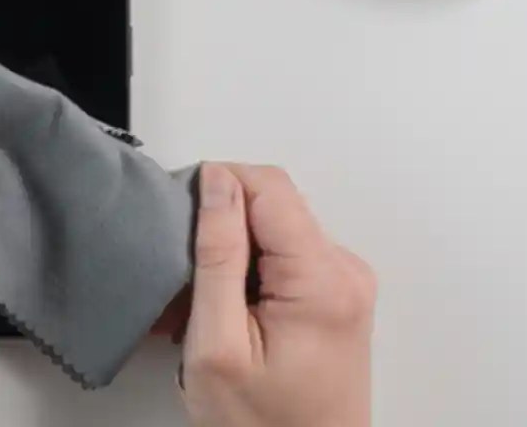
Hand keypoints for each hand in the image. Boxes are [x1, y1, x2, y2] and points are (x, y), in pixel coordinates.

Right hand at [181, 164, 375, 426]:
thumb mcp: (217, 344)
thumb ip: (218, 255)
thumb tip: (217, 182)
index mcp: (322, 279)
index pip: (269, 186)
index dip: (218, 185)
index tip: (181, 217)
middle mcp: (345, 272)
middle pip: (274, 204)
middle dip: (221, 225)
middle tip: (185, 273)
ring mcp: (345, 284)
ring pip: (276, 229)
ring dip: (232, 252)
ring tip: (203, 302)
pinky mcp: (336, 297)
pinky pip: (286, 256)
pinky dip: (249, 272)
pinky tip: (227, 310)